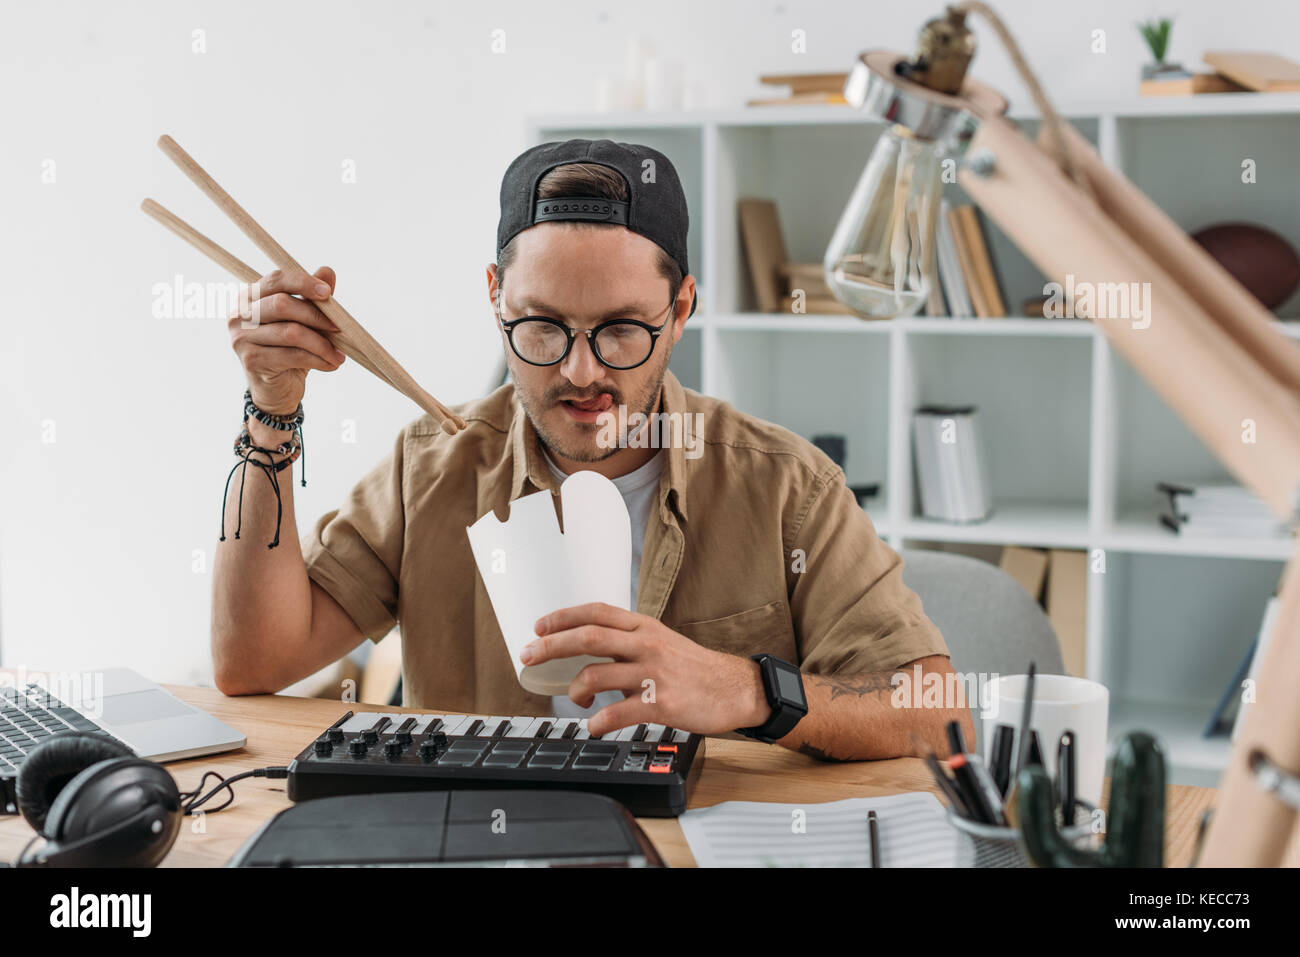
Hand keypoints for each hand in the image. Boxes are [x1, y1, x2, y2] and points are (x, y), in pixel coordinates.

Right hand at [229, 266, 344, 413]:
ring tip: (339, 353)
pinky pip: (293, 355)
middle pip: (283, 305)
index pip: (276, 280)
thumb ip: (312, 297)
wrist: (276, 389)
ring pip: (291, 332)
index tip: (328, 292)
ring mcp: (242, 338)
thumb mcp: (303, 321)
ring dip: (322, 344)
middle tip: (341, 328)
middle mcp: (240, 314)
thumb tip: (327, 271)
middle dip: (317, 316)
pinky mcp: (251, 360)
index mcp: (250, 297)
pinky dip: (318, 359)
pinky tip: (332, 364)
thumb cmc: (289, 349)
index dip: (303, 282)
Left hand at [520, 602, 771, 736]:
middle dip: (551, 645)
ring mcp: (654, 672)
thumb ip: (628, 643)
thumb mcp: (662, 641)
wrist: (735, 689)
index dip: (563, 617)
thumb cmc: (695, 669)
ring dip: (575, 689)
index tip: (538, 626)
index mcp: (644, 626)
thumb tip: (590, 651)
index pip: (596, 612)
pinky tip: (594, 726)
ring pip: (598, 674)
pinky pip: (618, 712)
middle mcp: (647, 644)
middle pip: (588, 637)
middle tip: (528, 656)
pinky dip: (598, 722)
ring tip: (575, 700)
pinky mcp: (662, 702)